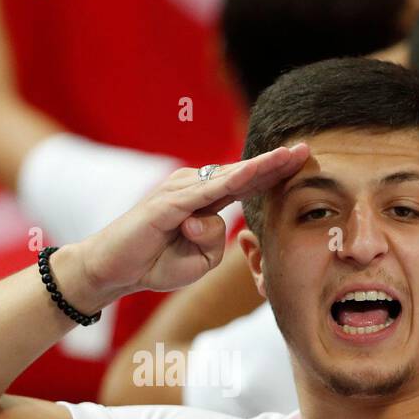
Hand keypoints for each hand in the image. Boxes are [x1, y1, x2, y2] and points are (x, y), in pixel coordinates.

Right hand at [62, 145, 310, 307]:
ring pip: (227, 182)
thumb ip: (214, 243)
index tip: (303, 159)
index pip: (245, 183)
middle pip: (242, 173)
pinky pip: (203, 193)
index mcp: (205, 201)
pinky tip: (249, 173)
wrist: (113, 270)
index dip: (273, 172)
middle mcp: (193, 188)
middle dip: (274, 162)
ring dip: (258, 169)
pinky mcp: (166, 204)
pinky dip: (228, 182)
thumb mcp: (199, 262)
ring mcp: (179, 192)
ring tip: (289, 156)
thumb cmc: (155, 264)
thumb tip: (206, 219)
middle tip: (305, 148)